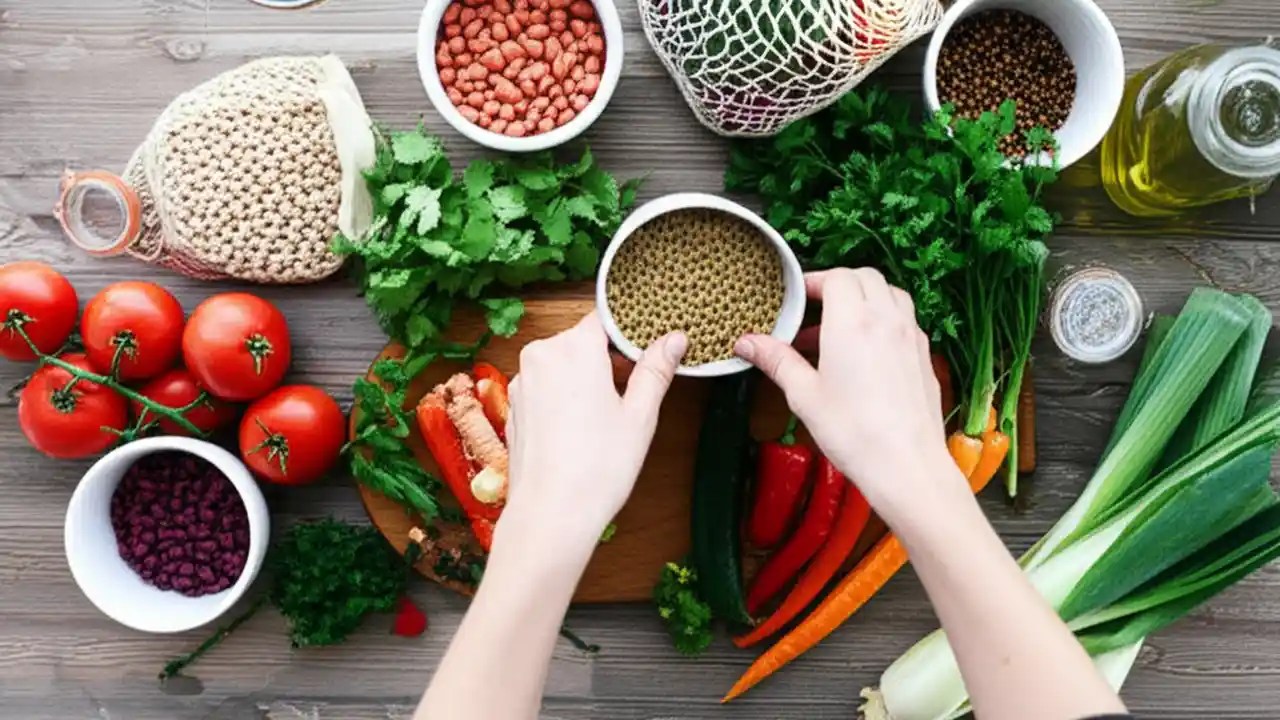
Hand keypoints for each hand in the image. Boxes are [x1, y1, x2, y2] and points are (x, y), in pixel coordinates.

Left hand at [500, 312, 686, 550]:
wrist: (551, 515)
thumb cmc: (599, 467)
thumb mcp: (640, 415)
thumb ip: (656, 369)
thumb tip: (674, 339)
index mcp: (574, 348)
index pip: (607, 320)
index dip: (632, 334)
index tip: (650, 351)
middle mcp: (541, 356)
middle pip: (583, 341)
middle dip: (610, 360)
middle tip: (635, 392)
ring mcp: (522, 381)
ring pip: (563, 365)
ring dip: (586, 379)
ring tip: (608, 417)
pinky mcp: (514, 406)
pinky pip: (546, 387)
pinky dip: (565, 397)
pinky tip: (581, 430)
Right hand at [734, 268, 962, 523]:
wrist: (906, 465)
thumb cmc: (852, 432)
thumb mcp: (804, 395)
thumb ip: (777, 360)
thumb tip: (746, 343)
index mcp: (853, 322)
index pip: (836, 277)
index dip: (814, 282)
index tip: (795, 298)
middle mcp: (887, 320)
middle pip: (866, 277)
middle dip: (839, 284)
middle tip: (813, 307)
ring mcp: (911, 336)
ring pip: (891, 294)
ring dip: (865, 297)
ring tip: (840, 326)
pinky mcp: (925, 356)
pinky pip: (905, 320)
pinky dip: (884, 319)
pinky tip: (867, 352)